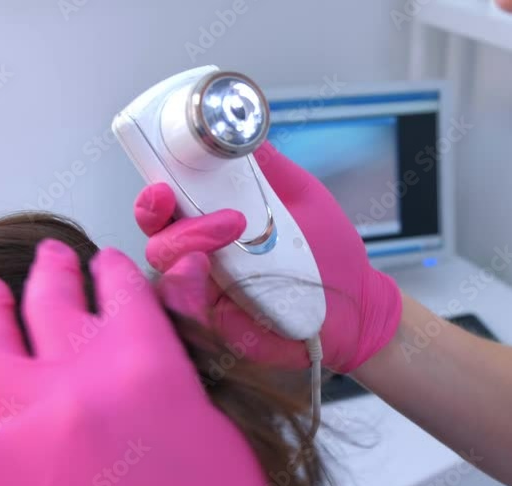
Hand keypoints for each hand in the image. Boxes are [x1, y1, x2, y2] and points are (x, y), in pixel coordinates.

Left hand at [0, 240, 285, 485]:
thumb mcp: (221, 420)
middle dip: (53, 272)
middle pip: (53, 300)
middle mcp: (81, 380)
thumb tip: (181, 279)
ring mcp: (27, 425)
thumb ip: (188, 342)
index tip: (109, 264)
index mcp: (148, 363)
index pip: (122, 289)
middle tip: (51, 258)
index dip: (114, 270)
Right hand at [134, 141, 401, 372]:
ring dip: (190, 254)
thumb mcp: (302, 196)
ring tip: (233, 240)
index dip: (152, 198)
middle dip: (172, 225)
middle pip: (158, 242)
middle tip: (227, 219)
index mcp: (213, 223)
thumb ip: (268, 167)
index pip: (165, 209)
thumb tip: (241, 130)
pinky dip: (197, 296)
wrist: (359, 298)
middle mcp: (205, 258)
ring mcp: (213, 295)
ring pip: (170, 279)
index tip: (161, 184)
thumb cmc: (328, 250)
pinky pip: (195, 316)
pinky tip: (217, 280)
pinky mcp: (224, 329)